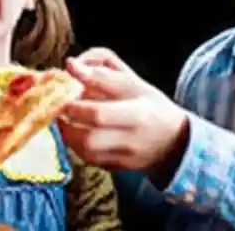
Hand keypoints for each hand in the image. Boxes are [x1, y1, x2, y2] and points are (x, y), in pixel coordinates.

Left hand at [58, 48, 190, 177]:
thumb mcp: (133, 82)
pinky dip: (75, 144)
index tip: (65, 90)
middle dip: (68, 121)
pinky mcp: (116, 168)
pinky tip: (76, 130)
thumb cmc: (150, 105)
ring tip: (65, 116)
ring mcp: (124, 158)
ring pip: (86, 152)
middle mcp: (132, 140)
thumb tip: (71, 66)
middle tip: (61, 104)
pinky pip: (88, 159)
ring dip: (68, 133)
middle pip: (90, 139)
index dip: (76, 103)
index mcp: (139, 113)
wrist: (173, 141)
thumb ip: (102, 72)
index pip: (100, 114)